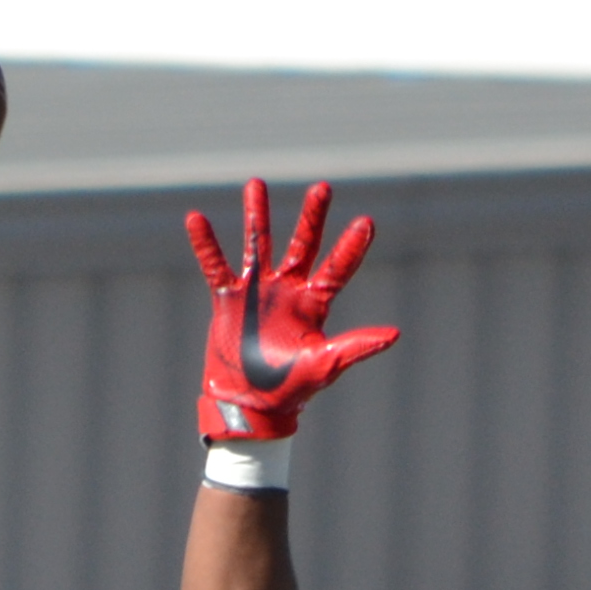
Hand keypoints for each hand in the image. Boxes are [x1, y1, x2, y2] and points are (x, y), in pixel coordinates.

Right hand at [187, 178, 399, 443]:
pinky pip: (216, 266)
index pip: (337, 269)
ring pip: (258, 244)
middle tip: (323, 188)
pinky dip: (206, 245)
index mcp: (314, 304)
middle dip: (312, 218)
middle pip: (302, 245)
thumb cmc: (292, 388)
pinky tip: (196, 219)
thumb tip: (395, 334)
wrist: (251, 404)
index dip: (351, 248)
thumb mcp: (325, 365)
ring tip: (256, 184)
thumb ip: (355, 346)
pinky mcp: (228, 299)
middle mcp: (288, 290)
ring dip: (257, 216)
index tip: (366, 223)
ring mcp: (257, 291)